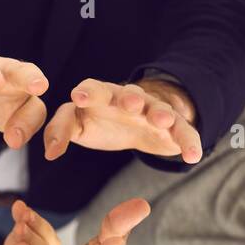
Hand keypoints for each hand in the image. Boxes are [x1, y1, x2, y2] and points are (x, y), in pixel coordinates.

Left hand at [44, 78, 200, 163]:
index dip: (87, 92)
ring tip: (164, 120)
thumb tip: (50, 153)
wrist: (138, 123)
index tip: (79, 97)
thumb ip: (60, 132)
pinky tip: (194, 155)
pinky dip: (189, 142)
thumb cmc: (101, 122)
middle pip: (128, 94)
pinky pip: (184, 132)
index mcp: (101, 96)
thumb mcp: (78, 127)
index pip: (93, 89)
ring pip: (158, 108)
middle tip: (128, 103)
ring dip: (160, 112)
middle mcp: (128, 99)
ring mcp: (153, 111)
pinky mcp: (174, 127)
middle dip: (129, 97)